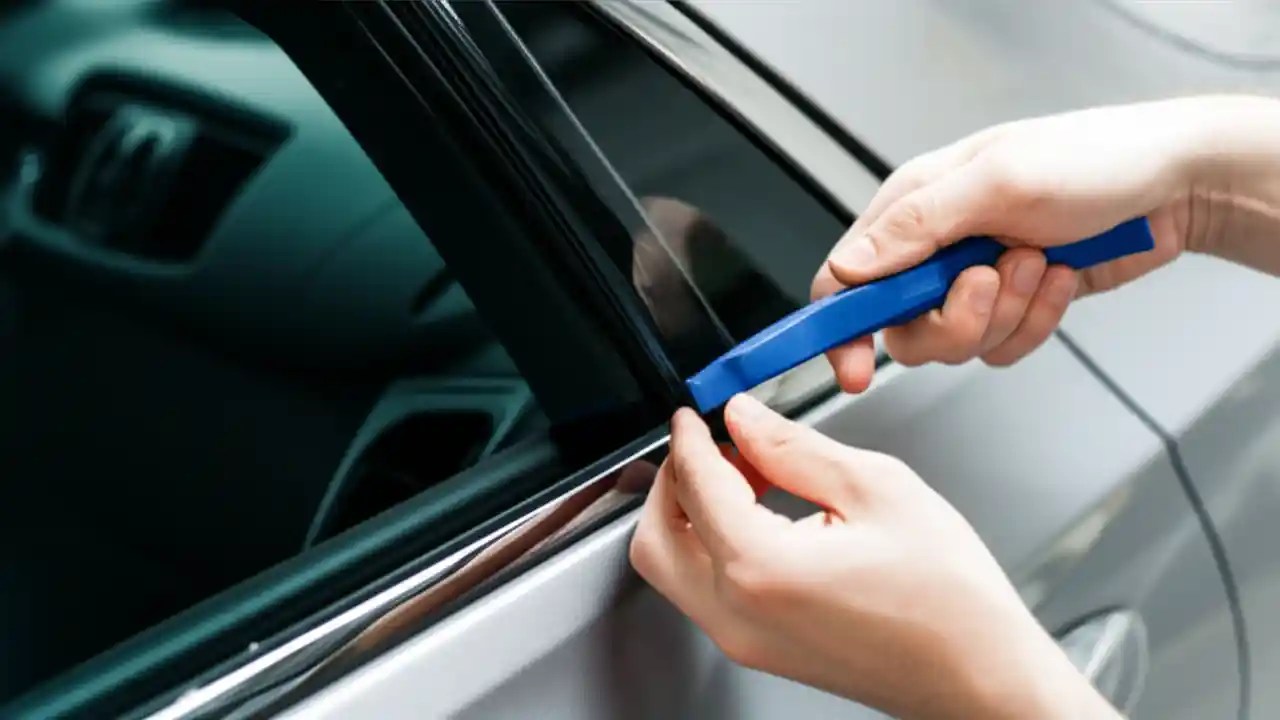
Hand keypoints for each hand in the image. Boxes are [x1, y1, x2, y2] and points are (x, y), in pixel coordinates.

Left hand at [630, 395, 1119, 719]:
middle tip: (713, 444)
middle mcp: (738, 613)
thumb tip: (744, 418)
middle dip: (673, 480)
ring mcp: (743, 641)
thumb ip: (792, 447)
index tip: (696, 413)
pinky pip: (704, 590)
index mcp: (761, 568)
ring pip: (671, 567)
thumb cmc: (949, 599)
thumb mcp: (876, 489)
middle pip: (654, 536)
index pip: (693, 485)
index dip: (689, 437)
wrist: (980, 676)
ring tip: (746, 475)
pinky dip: (712, 544)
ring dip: (691, 513)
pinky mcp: (758, 650)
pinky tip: (760, 514)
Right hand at [811, 97, 1249, 392]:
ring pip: (956, 343)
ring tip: (1041, 261)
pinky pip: (1004, 346)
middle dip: (954, 320)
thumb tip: (848, 267)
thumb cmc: (1093, 160)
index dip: (841, 329)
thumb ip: (915, 227)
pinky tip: (1061, 276)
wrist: (1174, 184)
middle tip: (991, 281)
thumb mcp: (996, 182)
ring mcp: (975, 279)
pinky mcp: (1015, 305)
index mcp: (912, 209)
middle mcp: (934, 248)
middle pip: (903, 328)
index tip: (856, 367)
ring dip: (1008, 312)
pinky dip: (1038, 320)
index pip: (845, 280)